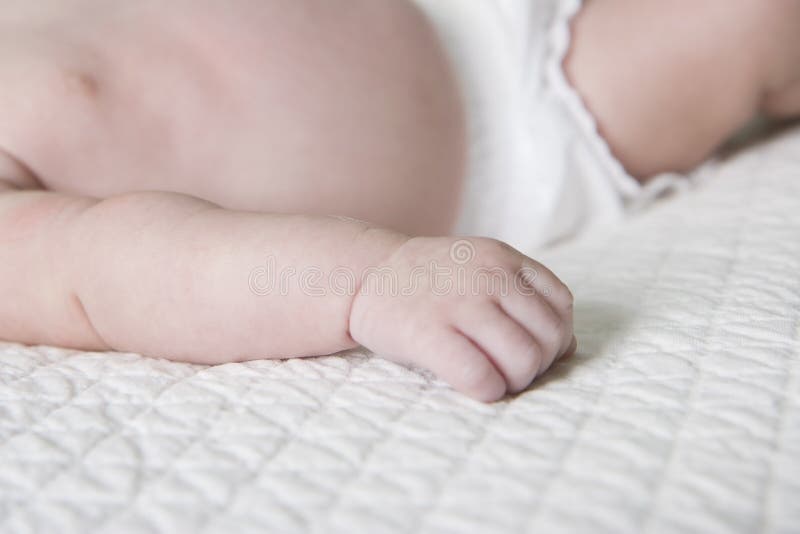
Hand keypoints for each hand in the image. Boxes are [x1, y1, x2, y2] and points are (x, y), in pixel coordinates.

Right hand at [349, 236, 575, 401]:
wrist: (364, 276)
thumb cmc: (429, 282)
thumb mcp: (481, 267)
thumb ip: (524, 296)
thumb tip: (571, 346)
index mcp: (503, 258)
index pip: (561, 305)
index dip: (554, 336)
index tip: (529, 347)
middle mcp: (488, 276)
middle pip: (549, 337)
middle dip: (537, 364)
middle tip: (509, 368)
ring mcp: (460, 304)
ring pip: (525, 360)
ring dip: (516, 381)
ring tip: (494, 378)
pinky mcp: (430, 334)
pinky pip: (482, 377)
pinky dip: (488, 391)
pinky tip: (475, 386)